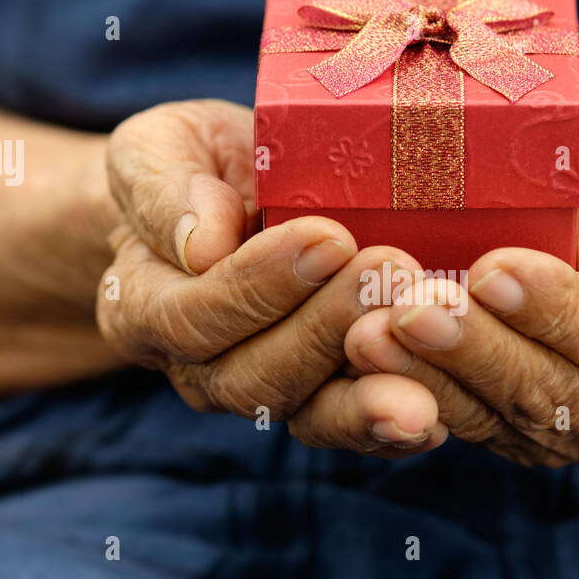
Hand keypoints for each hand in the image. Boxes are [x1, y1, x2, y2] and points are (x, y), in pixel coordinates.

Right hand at [96, 99, 449, 456]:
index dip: (259, 285)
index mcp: (142, 306)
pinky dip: (392, 428)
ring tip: (422, 379)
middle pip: (254, 377)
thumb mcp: (160, 148)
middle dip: (328, 331)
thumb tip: (202, 244)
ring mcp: (262, 392)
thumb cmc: (196, 168)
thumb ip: (163, 187)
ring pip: (306, 415)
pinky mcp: (319, 403)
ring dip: (366, 398)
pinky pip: (350, 430)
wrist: (231, 204)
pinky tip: (437, 417)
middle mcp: (197, 368)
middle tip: (395, 278)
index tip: (327, 237)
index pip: (193, 316)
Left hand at [342, 154, 578, 466]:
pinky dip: (402, 388)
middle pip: (544, 390)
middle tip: (412, 307)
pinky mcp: (505, 437)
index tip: (495, 270)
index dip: (556, 310)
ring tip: (369, 333)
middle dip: (472, 349)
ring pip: (487, 412)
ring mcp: (562, 438)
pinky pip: (451, 419)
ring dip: (423, 375)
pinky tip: (358, 356)